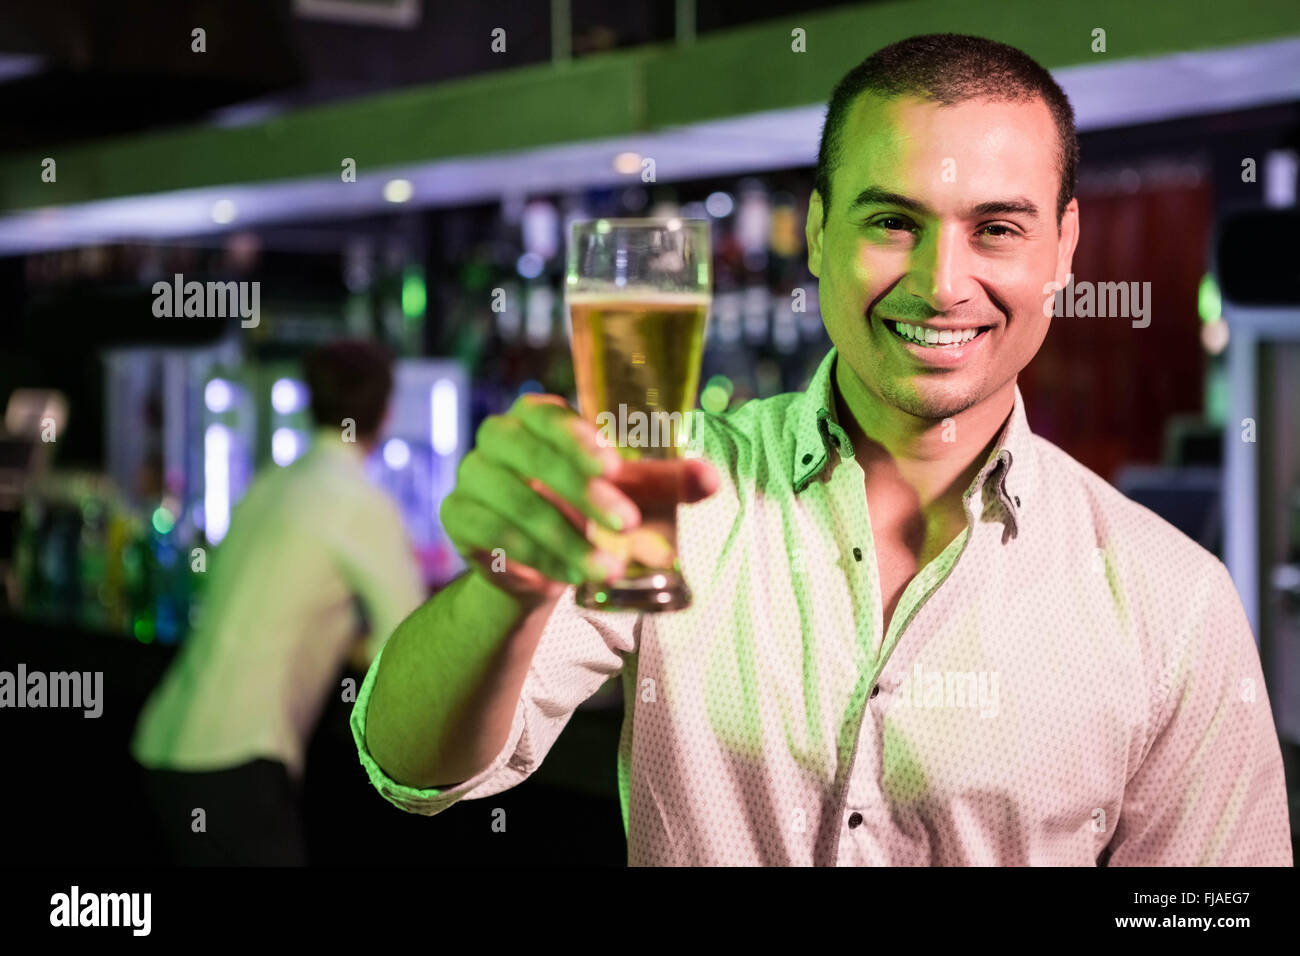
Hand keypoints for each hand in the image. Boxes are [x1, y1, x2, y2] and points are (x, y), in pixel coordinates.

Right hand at [440, 393, 718, 605]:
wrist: (542, 562)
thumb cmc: (587, 510)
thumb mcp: (629, 493)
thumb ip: (666, 482)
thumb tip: (711, 479)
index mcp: (536, 417)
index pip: (549, 415)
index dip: (577, 439)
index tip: (613, 467)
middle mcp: (497, 439)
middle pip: (528, 455)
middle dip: (579, 491)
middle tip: (625, 522)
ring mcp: (472, 476)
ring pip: (513, 502)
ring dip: (563, 537)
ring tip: (606, 568)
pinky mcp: (458, 516)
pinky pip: (492, 534)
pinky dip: (534, 556)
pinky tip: (568, 576)